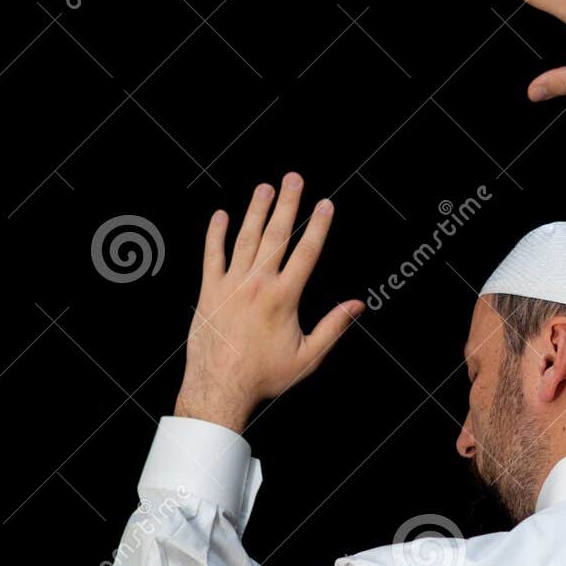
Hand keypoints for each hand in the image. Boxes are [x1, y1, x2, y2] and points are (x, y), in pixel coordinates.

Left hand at [174, 173, 363, 432]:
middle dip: (287, 204)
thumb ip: (333, 327)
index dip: (318, 226)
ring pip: (245, 239)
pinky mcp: (208, 291)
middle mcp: (257, 284)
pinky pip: (212, 255)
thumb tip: (357, 305)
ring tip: (265, 188)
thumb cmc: (264, 375)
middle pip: (276, 235)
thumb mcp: (307, 357)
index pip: (306, 252)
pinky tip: (221, 216)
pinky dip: (216, 234)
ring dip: (256, 210)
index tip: (326, 204)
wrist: (219, 387)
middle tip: (293, 178)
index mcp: (284, 298)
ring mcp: (230, 285)